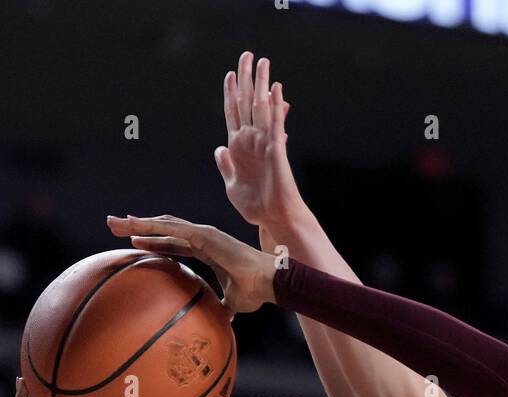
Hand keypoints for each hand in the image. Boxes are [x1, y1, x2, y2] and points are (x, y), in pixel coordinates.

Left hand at [106, 213, 276, 316]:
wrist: (268, 283)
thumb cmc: (254, 291)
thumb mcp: (232, 303)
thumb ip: (223, 307)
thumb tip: (221, 321)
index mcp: (206, 250)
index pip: (173, 242)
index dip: (154, 241)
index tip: (133, 242)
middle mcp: (202, 237)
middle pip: (163, 228)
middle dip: (138, 226)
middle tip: (113, 225)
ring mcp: (202, 233)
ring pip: (163, 224)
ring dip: (137, 223)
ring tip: (114, 222)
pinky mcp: (204, 235)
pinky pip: (172, 229)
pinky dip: (152, 227)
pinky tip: (134, 226)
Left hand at [217, 51, 303, 242]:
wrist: (274, 219)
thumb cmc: (256, 207)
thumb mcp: (231, 185)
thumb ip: (225, 165)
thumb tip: (220, 147)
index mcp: (237, 147)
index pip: (232, 112)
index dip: (230, 92)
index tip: (230, 74)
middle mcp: (250, 140)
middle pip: (246, 102)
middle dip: (246, 78)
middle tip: (247, 55)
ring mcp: (264, 142)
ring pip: (261, 107)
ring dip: (262, 83)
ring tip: (263, 62)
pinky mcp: (276, 149)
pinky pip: (275, 124)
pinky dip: (276, 107)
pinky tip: (276, 89)